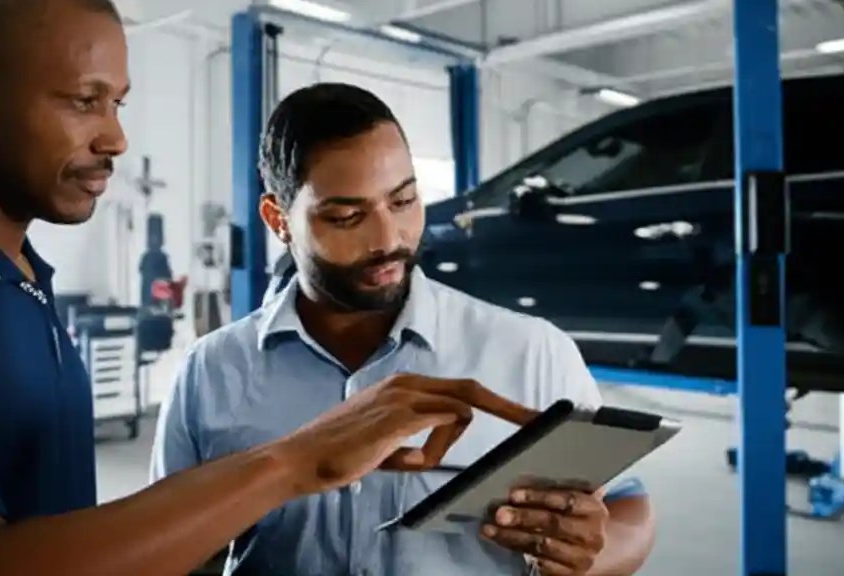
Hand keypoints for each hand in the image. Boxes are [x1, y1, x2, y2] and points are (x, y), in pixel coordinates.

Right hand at [269, 374, 535, 495]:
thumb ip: (413, 439)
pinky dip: (430, 451)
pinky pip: (440, 427)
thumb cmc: (341, 453)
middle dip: (511, 407)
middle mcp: (406, 382)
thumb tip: (433, 450)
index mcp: (404, 385)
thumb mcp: (386, 443)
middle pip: (472, 390)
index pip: (461, 389)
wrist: (303, 457)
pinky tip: (398, 458)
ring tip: (401, 459)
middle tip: (540, 420)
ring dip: (441, 446)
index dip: (496, 401)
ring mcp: (402, 396)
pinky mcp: (398, 415)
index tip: (525, 415)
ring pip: (458, 412)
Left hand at [482, 486, 608, 575]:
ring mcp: (581, 558)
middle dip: (523, 518)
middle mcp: (592, 536)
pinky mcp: (569, 575)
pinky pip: (540, 564)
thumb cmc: (577, 516)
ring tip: (490, 529)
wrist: (597, 549)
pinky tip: (501, 542)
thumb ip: (556, 490)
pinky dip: (518, 552)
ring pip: (542, 546)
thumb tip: (517, 482)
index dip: (539, 497)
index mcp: (594, 510)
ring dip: (512, 537)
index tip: (514, 494)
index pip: (567, 501)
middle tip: (499, 514)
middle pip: (553, 524)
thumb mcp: (577, 500)